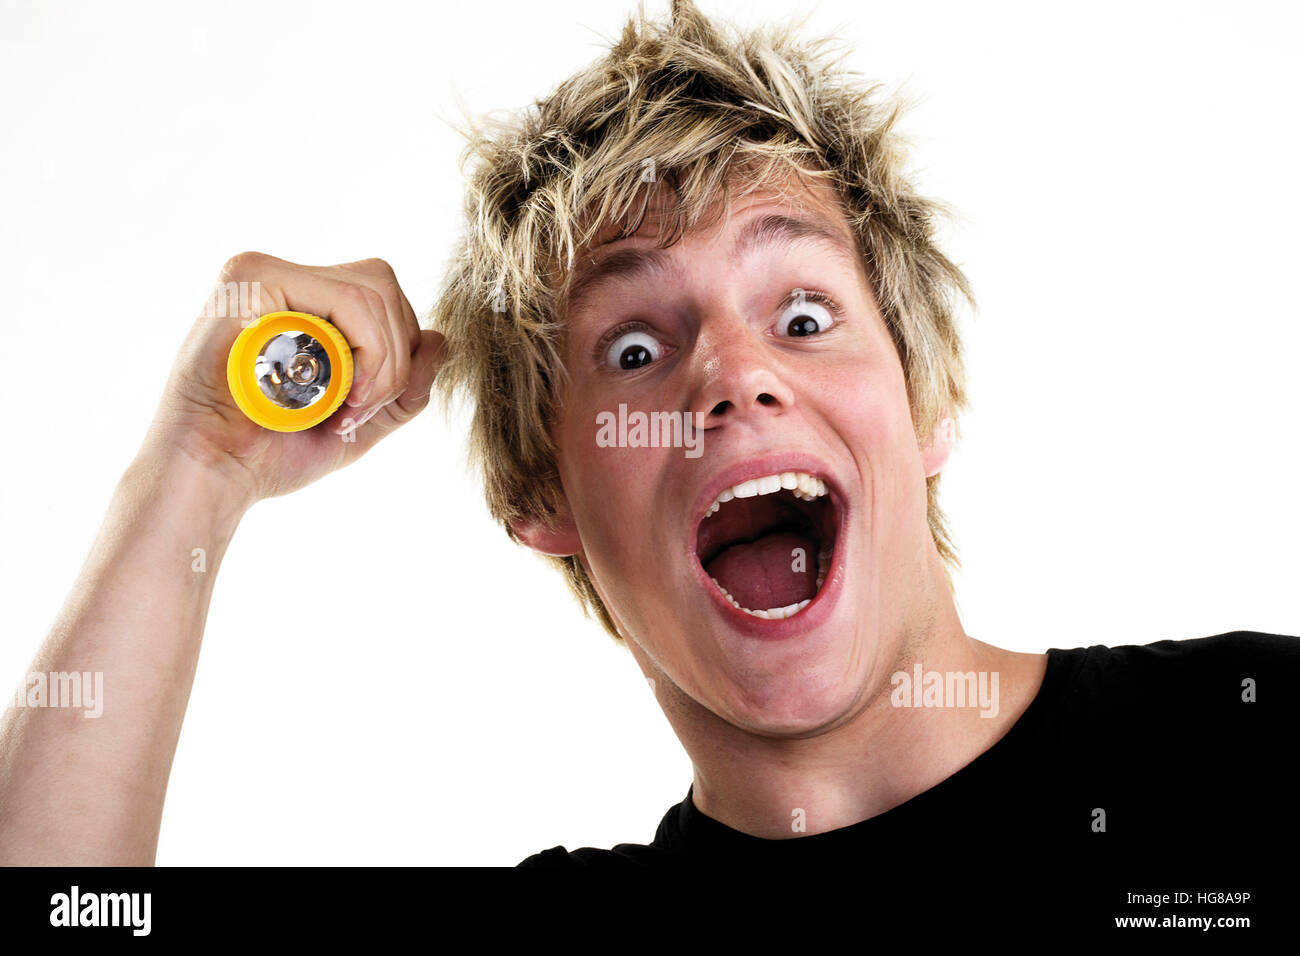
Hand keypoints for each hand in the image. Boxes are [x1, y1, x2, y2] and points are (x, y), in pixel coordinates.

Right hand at [141, 251, 444, 503]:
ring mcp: (265, 272)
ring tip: (347, 407)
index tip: (368, 409)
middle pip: (384, 284)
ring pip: (373, 290)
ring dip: (382, 361)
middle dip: (396, 358)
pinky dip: (364, 352)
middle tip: (360, 411)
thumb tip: (442, 340)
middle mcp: (285, 280)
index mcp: (305, 304)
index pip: (385, 297)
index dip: (400, 353)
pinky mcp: (252, 279)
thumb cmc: (271, 451)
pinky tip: (336, 395)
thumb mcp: (360, 421)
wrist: (214, 476)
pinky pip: (345, 299)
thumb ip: (404, 386)